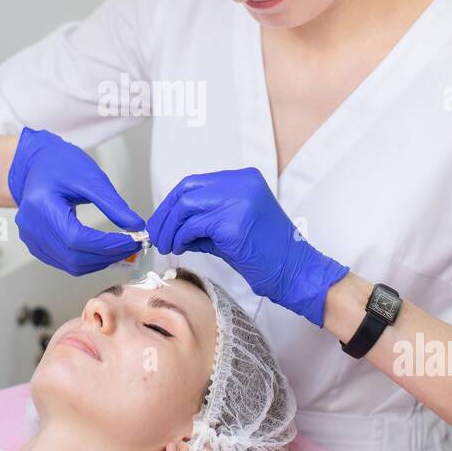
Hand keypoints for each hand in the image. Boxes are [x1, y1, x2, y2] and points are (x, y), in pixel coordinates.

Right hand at [8, 127, 143, 275]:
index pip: (76, 238)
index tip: (132, 240)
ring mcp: (32, 239)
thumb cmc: (61, 165)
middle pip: (74, 256)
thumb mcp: (91, 177)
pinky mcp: (36, 245)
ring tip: (121, 248)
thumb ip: (113, 205)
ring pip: (71, 265)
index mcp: (41, 205)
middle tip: (132, 245)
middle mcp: (32, 226)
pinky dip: (88, 261)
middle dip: (108, 255)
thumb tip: (136, 226)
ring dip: (100, 261)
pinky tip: (103, 250)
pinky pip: (65, 262)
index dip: (107, 244)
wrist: (38, 164)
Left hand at [146, 167, 348, 325]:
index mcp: (244, 179)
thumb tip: (169, 224)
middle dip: (166, 213)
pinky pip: (193, 226)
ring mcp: (239, 200)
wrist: (294, 272)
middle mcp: (242, 183)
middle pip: (187, 189)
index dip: (173, 202)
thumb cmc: (267, 254)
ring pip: (186, 206)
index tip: (161, 221)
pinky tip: (180, 248)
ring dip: (170, 228)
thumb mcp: (231, 227)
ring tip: (167, 245)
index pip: (195, 183)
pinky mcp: (233, 223)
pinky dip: (181, 237)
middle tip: (157, 234)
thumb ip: (203, 219)